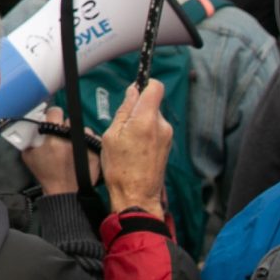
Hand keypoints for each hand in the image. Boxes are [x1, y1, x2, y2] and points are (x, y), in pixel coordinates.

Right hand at [21, 106, 94, 195]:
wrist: (64, 192)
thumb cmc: (46, 175)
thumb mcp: (29, 156)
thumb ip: (29, 140)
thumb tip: (30, 128)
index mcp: (53, 135)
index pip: (55, 111)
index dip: (52, 115)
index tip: (52, 121)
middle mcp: (70, 137)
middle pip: (69, 121)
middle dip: (64, 127)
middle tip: (61, 138)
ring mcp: (85, 144)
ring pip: (83, 129)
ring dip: (78, 135)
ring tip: (73, 146)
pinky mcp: (96, 151)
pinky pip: (93, 139)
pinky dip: (88, 142)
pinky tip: (83, 151)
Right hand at [100, 79, 172, 214]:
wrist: (136, 195)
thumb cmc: (120, 169)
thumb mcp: (112, 135)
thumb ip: (124, 111)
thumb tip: (132, 92)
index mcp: (146, 120)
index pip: (155, 87)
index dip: (144, 84)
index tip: (133, 90)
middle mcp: (161, 125)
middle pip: (152, 102)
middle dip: (137, 107)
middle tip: (122, 125)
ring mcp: (167, 136)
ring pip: (152, 116)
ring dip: (140, 121)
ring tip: (127, 140)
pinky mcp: (167, 145)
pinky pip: (155, 129)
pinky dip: (145, 132)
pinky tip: (134, 148)